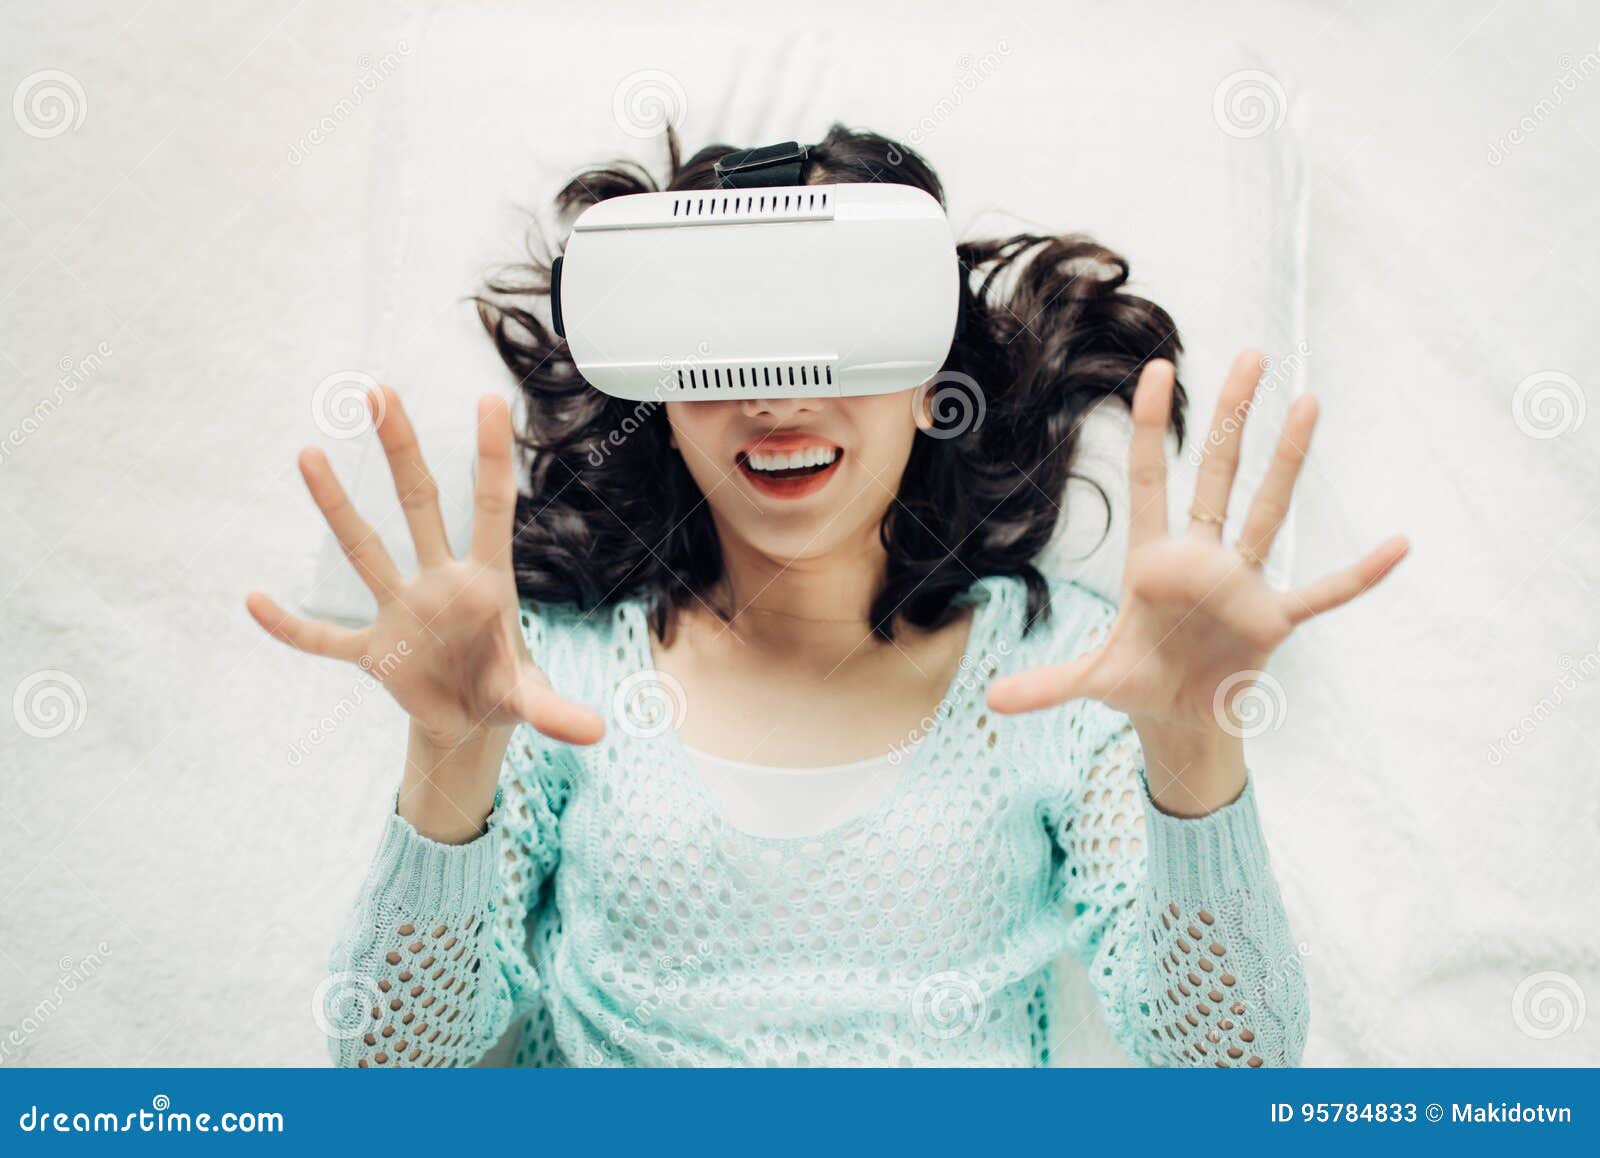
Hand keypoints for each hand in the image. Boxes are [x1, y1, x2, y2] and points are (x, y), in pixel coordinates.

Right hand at [248, 388, 604, 752]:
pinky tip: (255, 602)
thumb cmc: (507, 691)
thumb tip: (597, 733)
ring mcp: (401, 612)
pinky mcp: (373, 652)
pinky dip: (291, 627)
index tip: (488, 399)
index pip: (489, 508)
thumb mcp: (533, 701)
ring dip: (336, 506)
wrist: (472, 724)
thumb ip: (559, 711)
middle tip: (380, 392)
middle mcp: (439, 583)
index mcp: (487, 583)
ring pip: (364, 551)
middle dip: (401, 451)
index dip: (490, 457)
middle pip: (419, 504)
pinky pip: (324, 639)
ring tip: (309, 452)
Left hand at [986, 352, 1407, 814]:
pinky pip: (1325, 592)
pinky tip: (1399, 544)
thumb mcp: (1090, 683)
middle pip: (1216, 474)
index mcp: (1152, 561)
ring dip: (1287, 460)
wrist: (1180, 721)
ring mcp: (1241, 584)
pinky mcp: (1274, 620)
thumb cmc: (1138, 684)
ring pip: (1267, 509)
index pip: (1149, 480)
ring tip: (1308, 402)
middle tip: (1250, 355)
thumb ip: (1047, 685)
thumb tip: (991, 700)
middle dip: (1231, 416)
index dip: (1148, 428)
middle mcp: (1201, 559)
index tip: (1155, 369)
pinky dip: (1360, 574)